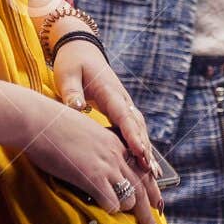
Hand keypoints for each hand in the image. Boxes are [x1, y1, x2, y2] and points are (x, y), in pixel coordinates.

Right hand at [21, 98, 163, 223]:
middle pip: (143, 188)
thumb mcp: (83, 133)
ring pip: (132, 198)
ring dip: (125, 209)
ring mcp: (107, 165)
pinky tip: (101, 210)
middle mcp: (117, 154)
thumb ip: (96, 147)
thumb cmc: (52, 126)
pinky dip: (109, 210)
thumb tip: (94, 162)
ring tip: (122, 223)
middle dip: (149, 213)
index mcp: (116, 142)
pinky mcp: (93, 177)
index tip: (158, 205)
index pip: (144, 169)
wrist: (39, 121)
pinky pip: (112, 203)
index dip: (152, 189)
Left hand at [28, 0, 160, 183]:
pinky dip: (141, 146)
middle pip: (137, 126)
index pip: (124, 115)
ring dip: (147, 150)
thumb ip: (72, 92)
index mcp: (110, 91)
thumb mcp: (67, 74)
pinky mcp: (122, 110)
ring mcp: (124, 104)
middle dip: (146, 148)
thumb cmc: (72, 62)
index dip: (132, 135)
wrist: (81, 49)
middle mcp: (122, 98)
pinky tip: (146, 165)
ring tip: (155, 175)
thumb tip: (78, 108)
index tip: (140, 151)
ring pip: (139, 129)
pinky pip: (134, 130)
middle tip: (152, 171)